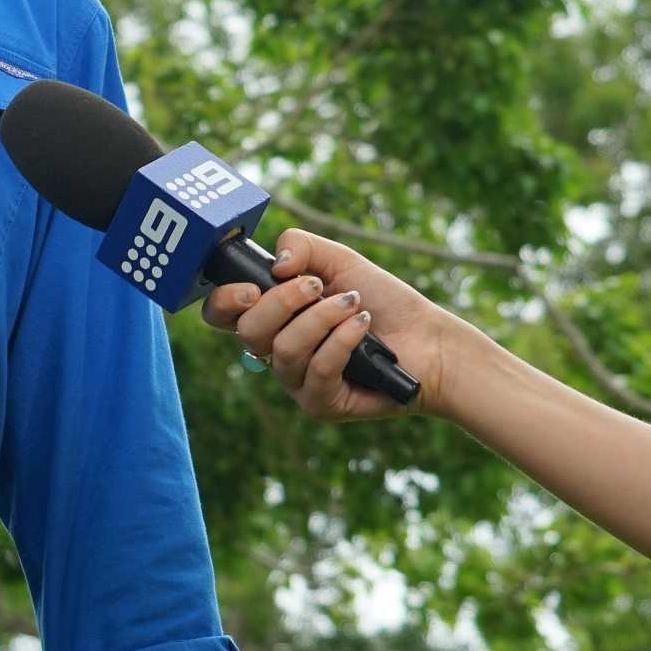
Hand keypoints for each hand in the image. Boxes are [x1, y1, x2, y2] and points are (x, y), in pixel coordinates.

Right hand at [205, 228, 451, 421]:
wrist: (429, 340)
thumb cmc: (383, 301)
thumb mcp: (340, 261)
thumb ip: (302, 246)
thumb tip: (276, 266)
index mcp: (272, 316)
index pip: (221, 315)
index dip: (225, 302)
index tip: (253, 286)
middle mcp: (276, 352)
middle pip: (248, 332)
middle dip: (284, 301)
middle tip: (319, 287)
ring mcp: (295, 381)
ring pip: (284, 349)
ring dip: (322, 318)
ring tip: (354, 306)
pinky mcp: (320, 403)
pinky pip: (316, 370)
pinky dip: (342, 340)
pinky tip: (363, 326)